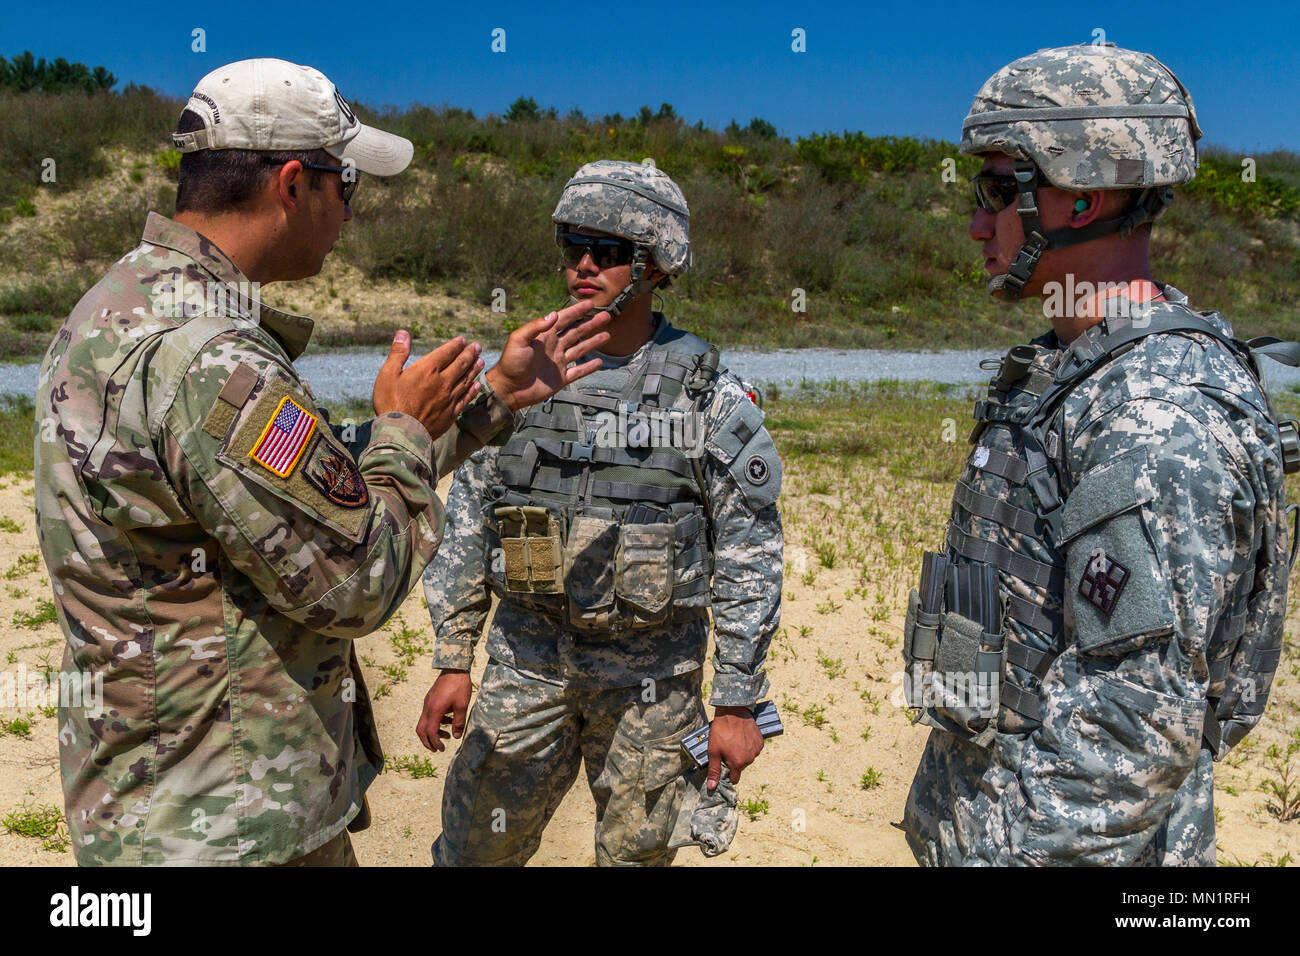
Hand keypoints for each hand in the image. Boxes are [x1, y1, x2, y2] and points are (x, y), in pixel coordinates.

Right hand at [372, 330, 483, 439]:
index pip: (446, 353)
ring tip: (481, 361)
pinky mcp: (451, 413)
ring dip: (474, 369)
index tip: (462, 340)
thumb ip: (398, 353)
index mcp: (427, 370)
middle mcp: (442, 382)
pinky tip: (477, 385)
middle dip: (470, 354)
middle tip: (477, 346)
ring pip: (466, 380)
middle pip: (460, 364)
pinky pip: (465, 399)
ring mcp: (448, 398)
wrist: (401, 434)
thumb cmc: (390, 403)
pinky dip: (472, 390)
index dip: (455, 345)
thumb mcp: (388, 374)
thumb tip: (403, 333)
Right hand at [416, 670, 472, 752]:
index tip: (441, 749)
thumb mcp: (462, 705)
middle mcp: (427, 707)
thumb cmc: (459, 685)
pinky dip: (436, 721)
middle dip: (427, 741)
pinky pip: (429, 714)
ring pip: (424, 722)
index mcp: (435, 710)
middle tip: (437, 748)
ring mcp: (427, 702)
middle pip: (421, 729)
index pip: (430, 732)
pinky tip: (449, 720)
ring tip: (447, 735)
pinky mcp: (430, 699)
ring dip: (433, 731)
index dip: (435, 743)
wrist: (454, 667)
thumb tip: (456, 737)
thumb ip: (458, 722)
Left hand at [484, 300, 611, 410]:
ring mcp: (558, 363)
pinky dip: (589, 367)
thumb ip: (535, 326)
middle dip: (591, 324)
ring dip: (593, 342)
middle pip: (576, 332)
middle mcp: (553, 347)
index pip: (564, 319)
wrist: (509, 389)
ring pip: (580, 349)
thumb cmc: (510, 363)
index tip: (590, 304)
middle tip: (606, 316)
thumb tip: (553, 314)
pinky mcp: (560, 378)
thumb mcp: (518, 339)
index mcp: (544, 336)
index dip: (577, 311)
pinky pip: (578, 371)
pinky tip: (599, 362)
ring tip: (607, 335)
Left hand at [706, 705, 763, 789]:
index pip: (734, 778)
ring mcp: (756, 749)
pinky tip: (742, 737)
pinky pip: (754, 749)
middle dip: (734, 761)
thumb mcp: (713, 751)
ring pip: (748, 757)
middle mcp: (750, 758)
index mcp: (738, 763)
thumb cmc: (721, 731)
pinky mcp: (760, 741)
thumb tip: (712, 787)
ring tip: (734, 741)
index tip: (724, 766)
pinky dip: (748, 745)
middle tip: (727, 749)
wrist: (733, 711)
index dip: (728, 774)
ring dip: (742, 753)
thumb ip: (714, 770)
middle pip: (741, 767)